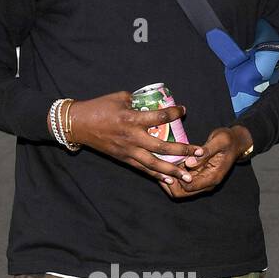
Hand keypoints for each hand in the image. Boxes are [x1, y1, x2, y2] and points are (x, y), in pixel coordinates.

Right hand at [64, 91, 201, 185]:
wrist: (79, 124)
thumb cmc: (99, 107)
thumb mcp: (120, 97)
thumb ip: (138, 102)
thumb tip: (153, 104)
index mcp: (132, 119)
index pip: (159, 117)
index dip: (174, 113)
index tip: (184, 111)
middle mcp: (133, 138)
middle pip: (162, 147)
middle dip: (183, 151)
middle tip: (200, 153)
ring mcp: (128, 151)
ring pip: (154, 164)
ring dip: (173, 170)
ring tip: (188, 176)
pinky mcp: (124, 159)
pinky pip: (143, 169)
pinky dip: (156, 175)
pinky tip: (169, 180)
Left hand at [158, 125, 248, 198]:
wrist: (236, 142)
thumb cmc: (228, 140)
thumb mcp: (219, 141)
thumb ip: (205, 152)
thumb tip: (189, 162)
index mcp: (212, 178)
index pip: (188, 187)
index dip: (176, 178)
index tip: (170, 163)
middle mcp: (206, 184)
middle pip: (180, 193)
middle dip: (169, 182)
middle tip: (162, 165)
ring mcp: (201, 182)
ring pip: (178, 189)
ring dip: (169, 178)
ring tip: (164, 163)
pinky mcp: (196, 177)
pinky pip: (180, 181)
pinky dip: (173, 174)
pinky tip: (168, 161)